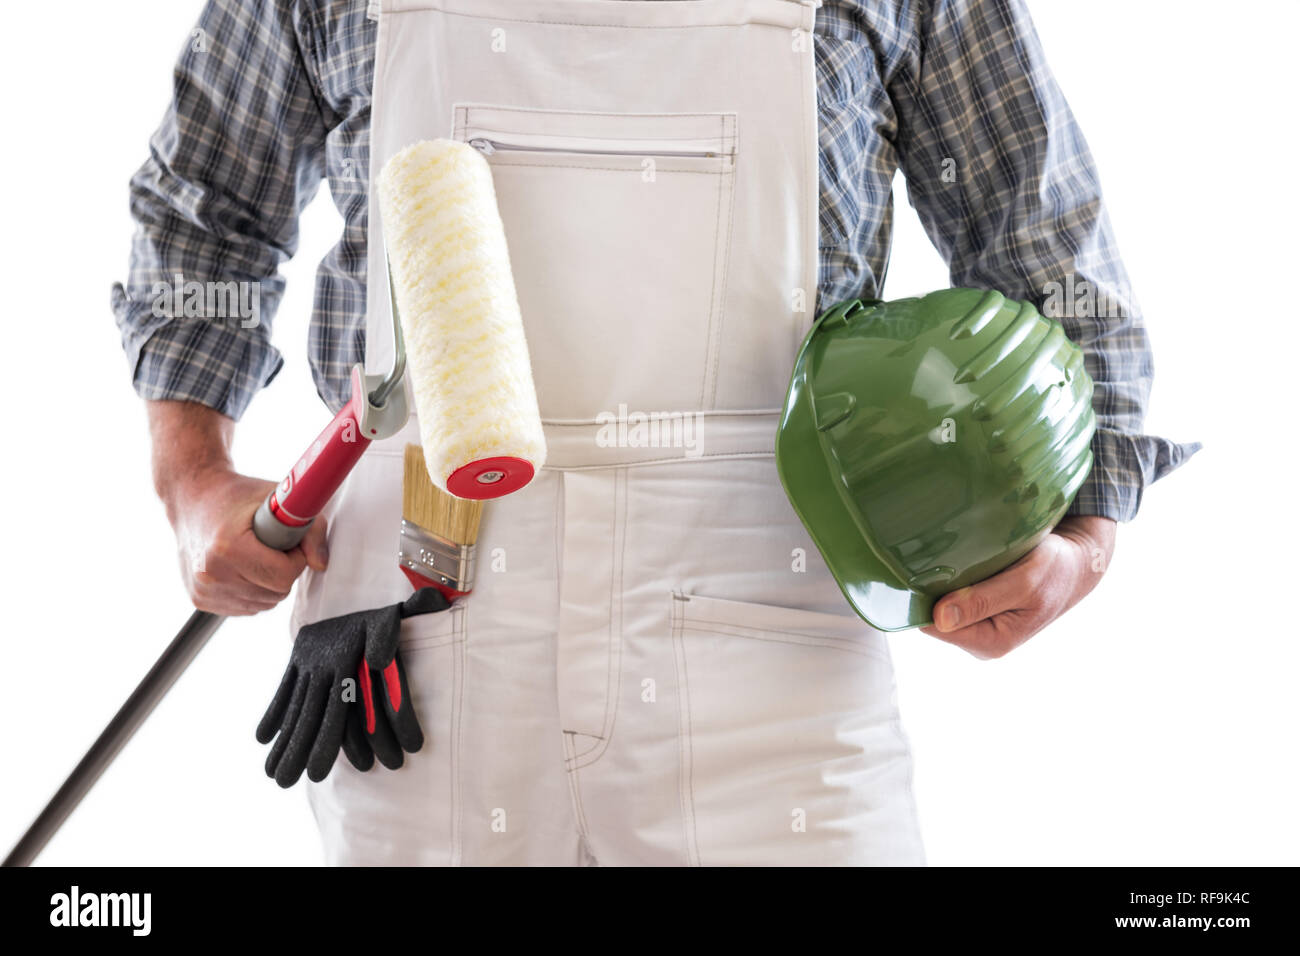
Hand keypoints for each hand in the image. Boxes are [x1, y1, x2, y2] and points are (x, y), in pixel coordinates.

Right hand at [169, 468, 329, 615]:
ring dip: (269, 582)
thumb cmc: (239, 495)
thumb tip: (321, 564)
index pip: (284, 576)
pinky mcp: (200, 600)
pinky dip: (253, 590)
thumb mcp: (279, 500)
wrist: (193, 498)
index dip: (294, 558)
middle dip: (283, 571)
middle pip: (276, 593)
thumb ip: (311, 531)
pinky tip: (241, 566)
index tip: (286, 540)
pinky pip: (247, 607)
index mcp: (228, 548)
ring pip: (264, 604)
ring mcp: (203, 591)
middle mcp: (211, 575)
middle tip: (271, 545)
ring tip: (254, 553)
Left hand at [920, 516, 1115, 658]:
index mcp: (992, 643)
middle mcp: (981, 642)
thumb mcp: (1023, 582)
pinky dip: (952, 579)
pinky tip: (962, 564)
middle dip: (933, 590)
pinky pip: (949, 596)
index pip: (935, 627)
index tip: (923, 571)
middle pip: (933, 616)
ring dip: (942, 583)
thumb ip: (982, 601)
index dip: (924, 599)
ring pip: (939, 604)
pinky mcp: (977, 612)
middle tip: (944, 559)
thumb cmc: (1054, 570)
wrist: (1074, 564)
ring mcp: (978, 628)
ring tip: (957, 560)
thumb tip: (940, 619)